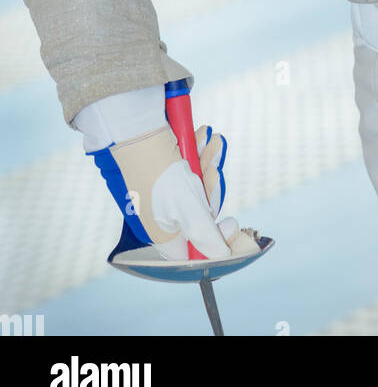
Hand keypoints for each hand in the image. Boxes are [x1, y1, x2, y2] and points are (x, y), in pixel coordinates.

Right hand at [93, 121, 239, 261]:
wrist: (137, 129)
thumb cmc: (158, 173)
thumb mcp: (187, 210)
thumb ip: (205, 236)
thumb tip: (220, 257)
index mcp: (163, 234)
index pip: (193, 249)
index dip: (215, 239)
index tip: (231, 224)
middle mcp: (163, 215)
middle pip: (200, 211)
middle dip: (212, 186)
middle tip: (216, 169)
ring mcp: (164, 191)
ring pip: (197, 183)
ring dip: (209, 161)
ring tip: (212, 140)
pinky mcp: (167, 168)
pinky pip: (190, 164)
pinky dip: (199, 150)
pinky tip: (202, 136)